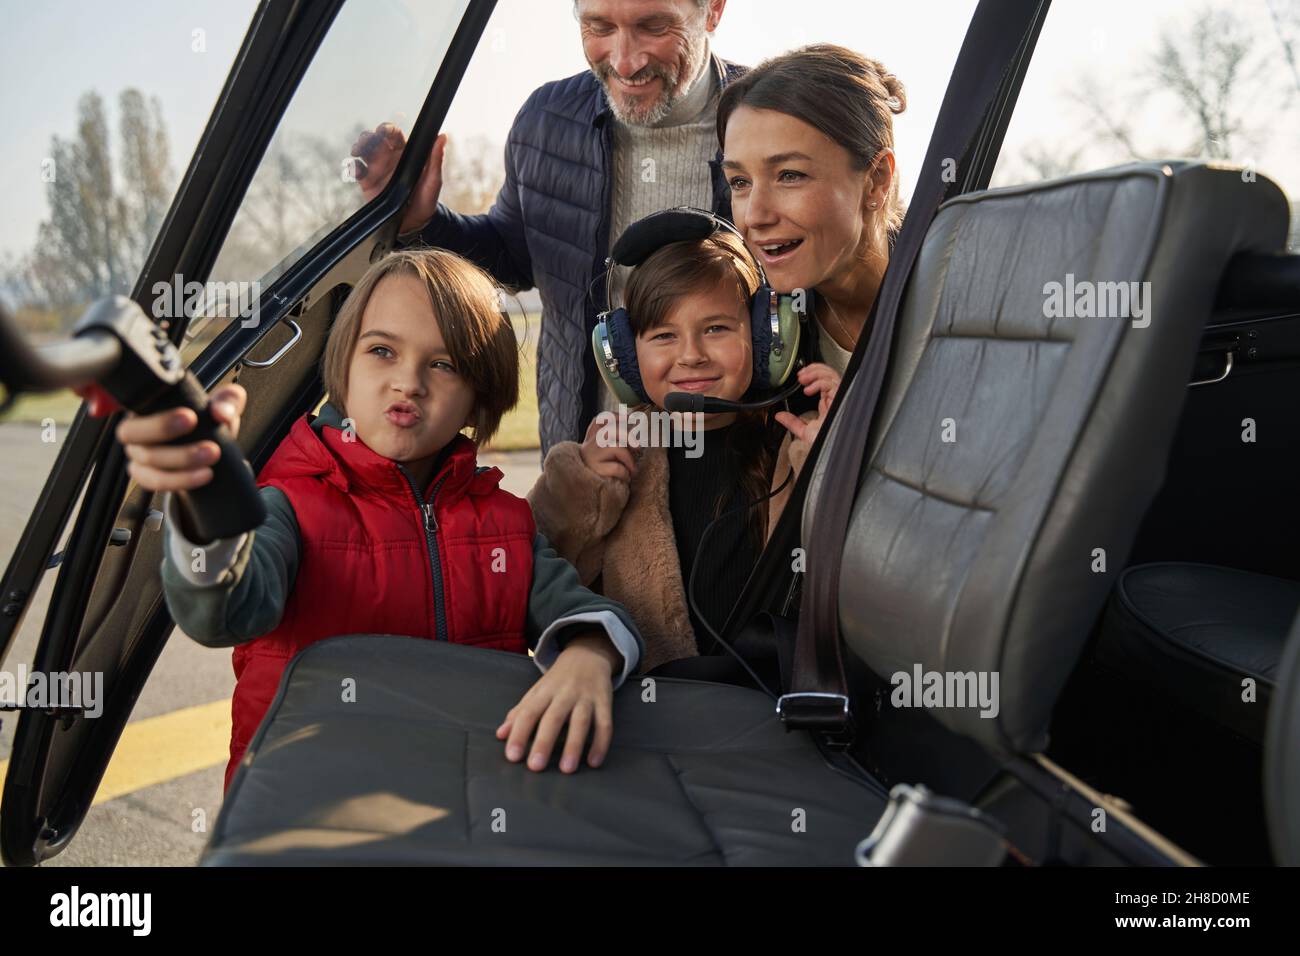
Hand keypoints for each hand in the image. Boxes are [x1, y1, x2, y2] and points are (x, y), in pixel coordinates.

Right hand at [115, 383, 245, 492]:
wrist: (212, 451)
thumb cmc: (210, 419)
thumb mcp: (223, 405)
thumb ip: (227, 401)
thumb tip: (221, 413)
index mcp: (146, 406)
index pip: (134, 404)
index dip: (157, 412)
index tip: (190, 416)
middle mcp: (135, 429)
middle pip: (131, 432)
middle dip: (163, 430)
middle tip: (196, 430)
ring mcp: (138, 455)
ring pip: (147, 460)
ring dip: (181, 459)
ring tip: (212, 454)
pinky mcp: (146, 476)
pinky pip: (155, 482)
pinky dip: (180, 480)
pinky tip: (204, 475)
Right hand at [350, 123, 445, 233]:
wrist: (415, 223)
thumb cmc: (427, 200)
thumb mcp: (434, 181)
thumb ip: (436, 159)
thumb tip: (442, 137)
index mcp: (405, 153)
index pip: (393, 134)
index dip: (386, 129)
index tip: (383, 132)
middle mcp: (389, 158)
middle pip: (374, 139)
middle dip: (367, 136)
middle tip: (366, 141)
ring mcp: (377, 169)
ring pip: (363, 151)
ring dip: (358, 146)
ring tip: (357, 151)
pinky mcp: (367, 182)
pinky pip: (357, 170)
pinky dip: (353, 167)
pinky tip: (356, 169)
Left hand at [496, 632, 619, 772]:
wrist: (588, 655)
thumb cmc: (558, 680)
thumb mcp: (537, 692)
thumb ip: (519, 713)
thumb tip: (500, 735)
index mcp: (544, 692)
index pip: (528, 713)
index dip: (519, 734)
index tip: (512, 756)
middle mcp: (565, 694)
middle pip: (553, 718)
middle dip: (544, 742)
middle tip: (535, 767)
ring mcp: (586, 697)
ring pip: (581, 721)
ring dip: (574, 745)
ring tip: (567, 769)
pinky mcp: (605, 702)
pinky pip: (605, 723)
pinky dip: (601, 743)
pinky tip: (594, 762)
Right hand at [579, 411, 638, 482]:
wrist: (588, 496)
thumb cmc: (605, 475)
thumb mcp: (610, 456)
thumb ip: (618, 442)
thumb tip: (636, 430)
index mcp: (590, 441)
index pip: (599, 421)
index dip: (613, 417)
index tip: (629, 418)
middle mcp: (588, 446)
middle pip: (611, 430)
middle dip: (629, 436)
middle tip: (638, 448)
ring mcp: (590, 457)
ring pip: (617, 447)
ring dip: (629, 459)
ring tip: (632, 470)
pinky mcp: (594, 470)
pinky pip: (617, 467)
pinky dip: (626, 474)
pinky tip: (624, 479)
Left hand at [774, 363, 839, 445]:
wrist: (831, 450)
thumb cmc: (826, 444)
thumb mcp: (804, 431)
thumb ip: (793, 422)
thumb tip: (780, 416)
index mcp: (828, 404)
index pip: (824, 382)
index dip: (814, 375)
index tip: (801, 377)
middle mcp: (835, 399)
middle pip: (830, 374)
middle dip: (814, 369)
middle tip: (801, 374)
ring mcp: (838, 398)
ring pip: (831, 375)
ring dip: (815, 373)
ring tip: (803, 378)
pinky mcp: (840, 399)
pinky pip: (831, 383)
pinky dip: (818, 382)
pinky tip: (808, 389)